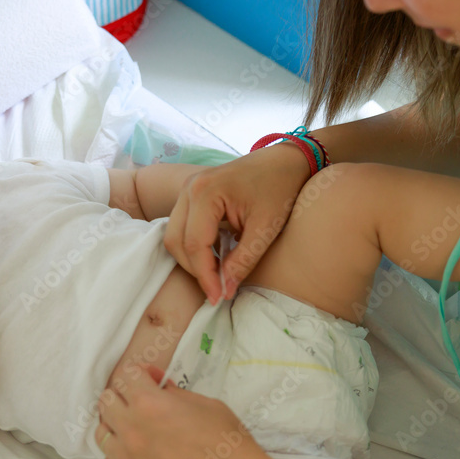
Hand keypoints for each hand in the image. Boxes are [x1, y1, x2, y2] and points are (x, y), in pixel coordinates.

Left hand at [95, 363, 276, 458]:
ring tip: (140, 431)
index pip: (126, 375)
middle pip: (106, 401)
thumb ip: (175, 394)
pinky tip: (141, 456)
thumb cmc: (231, 447)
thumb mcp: (207, 406)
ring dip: (118, 426)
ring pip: (102, 433)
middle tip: (145, 403)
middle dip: (125, 396)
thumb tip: (159, 388)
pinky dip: (120, 454)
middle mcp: (131, 430)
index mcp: (150, 404)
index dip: (141, 374)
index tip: (153, 381)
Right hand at [164, 143, 310, 304]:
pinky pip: (181, 227)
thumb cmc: (280, 188)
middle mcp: (189, 188)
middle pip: (176, 242)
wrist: (285, 160)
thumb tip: (225, 290)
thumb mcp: (266, 228)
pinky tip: (216, 255)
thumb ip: (243, 260)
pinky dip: (194, 246)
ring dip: (192, 259)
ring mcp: (187, 189)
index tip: (218, 298)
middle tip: (218, 289)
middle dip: (195, 270)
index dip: (205, 276)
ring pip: (174, 236)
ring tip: (218, 273)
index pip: (194, 244)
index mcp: (205, 192)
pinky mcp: (191, 194)